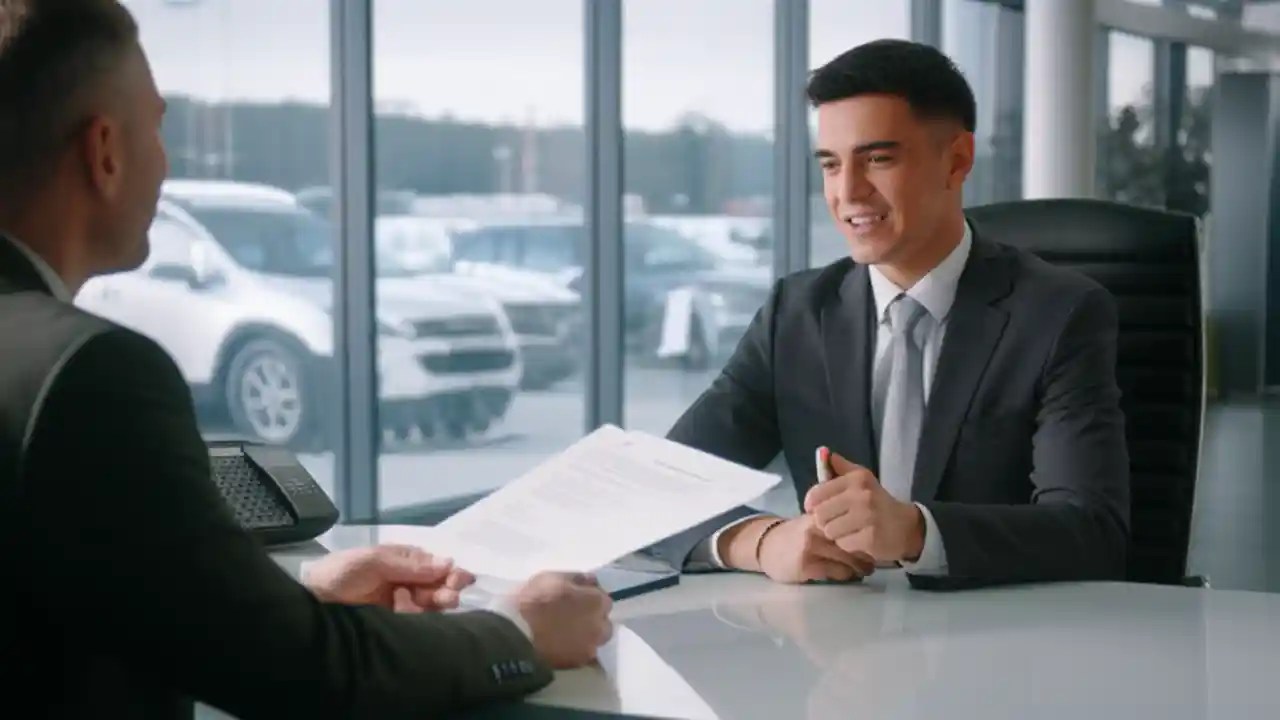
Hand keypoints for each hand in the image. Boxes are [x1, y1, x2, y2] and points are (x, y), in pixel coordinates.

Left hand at [302, 544, 474, 612]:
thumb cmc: (341, 573)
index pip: (438, 565)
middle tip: (449, 596)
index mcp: (406, 561)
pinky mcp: (397, 624)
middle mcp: (409, 581)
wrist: (313, 603)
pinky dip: (416, 617)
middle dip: (448, 590)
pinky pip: (418, 621)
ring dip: (436, 604)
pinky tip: (403, 609)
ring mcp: (403, 604)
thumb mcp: (373, 560)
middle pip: (440, 586)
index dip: (451, 572)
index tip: (458, 579)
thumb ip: (409, 564)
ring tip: (429, 602)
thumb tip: (448, 562)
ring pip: (433, 605)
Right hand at [515, 571, 613, 668]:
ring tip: (568, 634)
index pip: (603, 599)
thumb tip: (591, 581)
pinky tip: (562, 647)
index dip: (590, 598)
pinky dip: (576, 650)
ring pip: (595, 641)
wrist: (516, 637)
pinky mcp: (577, 664)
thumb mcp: (552, 577)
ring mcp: (590, 647)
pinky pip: (582, 655)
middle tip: (574, 617)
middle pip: (603, 622)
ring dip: (587, 636)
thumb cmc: (533, 602)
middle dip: (593, 619)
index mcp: (596, 602)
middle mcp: (600, 626)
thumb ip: (576, 578)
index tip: (577, 598)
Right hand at [725, 515, 874, 583]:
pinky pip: (837, 572)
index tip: (874, 541)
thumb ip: (836, 522)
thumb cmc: (796, 535)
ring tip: (865, 570)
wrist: (766, 546)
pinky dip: (845, 574)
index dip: (865, 532)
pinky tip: (846, 575)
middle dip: (866, 553)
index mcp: (821, 515)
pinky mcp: (806, 565)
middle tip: (873, 561)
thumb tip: (867, 528)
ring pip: (848, 558)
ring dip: (859, 567)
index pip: (852, 521)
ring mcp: (811, 547)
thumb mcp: (814, 521)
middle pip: (853, 540)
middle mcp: (816, 528)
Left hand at [803, 451, 924, 563]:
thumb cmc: (878, 502)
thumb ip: (841, 468)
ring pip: (830, 531)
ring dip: (836, 535)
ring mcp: (867, 517)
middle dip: (825, 522)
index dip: (812, 505)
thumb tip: (823, 452)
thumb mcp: (862, 479)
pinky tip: (859, 540)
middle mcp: (862, 495)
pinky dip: (848, 545)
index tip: (820, 509)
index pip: (816, 494)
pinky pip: (843, 544)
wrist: (906, 527)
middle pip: (820, 515)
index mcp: (856, 479)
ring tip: (849, 531)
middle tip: (837, 522)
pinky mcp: (871, 538)